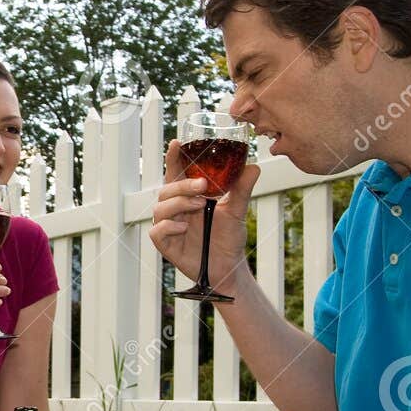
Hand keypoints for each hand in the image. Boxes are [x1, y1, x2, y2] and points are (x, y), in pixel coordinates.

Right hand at [147, 139, 259, 286]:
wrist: (228, 267)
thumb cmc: (228, 238)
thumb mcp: (237, 211)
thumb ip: (242, 189)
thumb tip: (254, 167)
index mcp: (189, 196)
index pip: (177, 173)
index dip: (174, 158)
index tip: (177, 143)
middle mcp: (176, 209)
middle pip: (167, 189)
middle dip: (183, 185)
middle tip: (202, 185)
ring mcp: (168, 226)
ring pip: (160, 207)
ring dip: (178, 202)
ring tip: (199, 205)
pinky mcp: (166, 245)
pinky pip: (156, 231)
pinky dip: (168, 226)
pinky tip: (183, 227)